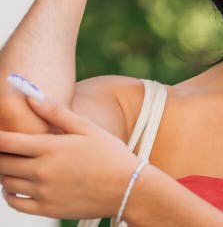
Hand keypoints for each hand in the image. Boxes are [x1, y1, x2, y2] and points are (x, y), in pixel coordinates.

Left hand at [0, 96, 139, 218]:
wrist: (127, 188)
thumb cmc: (110, 153)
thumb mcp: (87, 128)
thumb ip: (57, 113)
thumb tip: (31, 96)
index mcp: (50, 148)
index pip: (6, 142)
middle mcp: (42, 171)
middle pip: (2, 163)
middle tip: (4, 149)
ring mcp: (43, 192)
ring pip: (6, 183)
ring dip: (4, 173)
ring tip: (12, 165)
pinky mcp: (47, 209)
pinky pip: (15, 203)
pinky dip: (9, 195)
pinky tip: (16, 186)